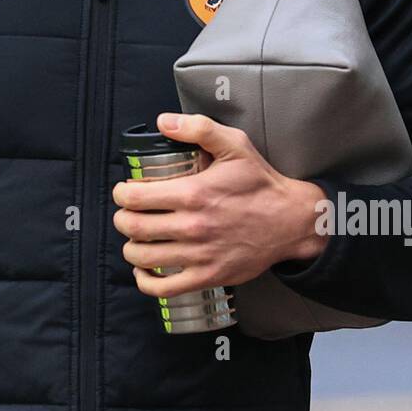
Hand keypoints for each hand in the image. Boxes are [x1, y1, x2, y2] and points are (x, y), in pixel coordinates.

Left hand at [111, 112, 329, 300]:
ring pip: (143, 258)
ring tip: (135, 238)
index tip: (124, 191)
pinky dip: (146, 282)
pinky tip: (144, 271)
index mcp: (194, 193)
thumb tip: (163, 122)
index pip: (136, 197)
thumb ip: (198, 128)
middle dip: (121, 219)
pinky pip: (165, 288)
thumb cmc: (260, 183)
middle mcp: (193, 227)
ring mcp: (199, 255)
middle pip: (133, 228)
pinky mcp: (208, 277)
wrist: (290, 221)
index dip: (121, 193)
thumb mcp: (234, 145)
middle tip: (125, 213)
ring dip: (130, 248)